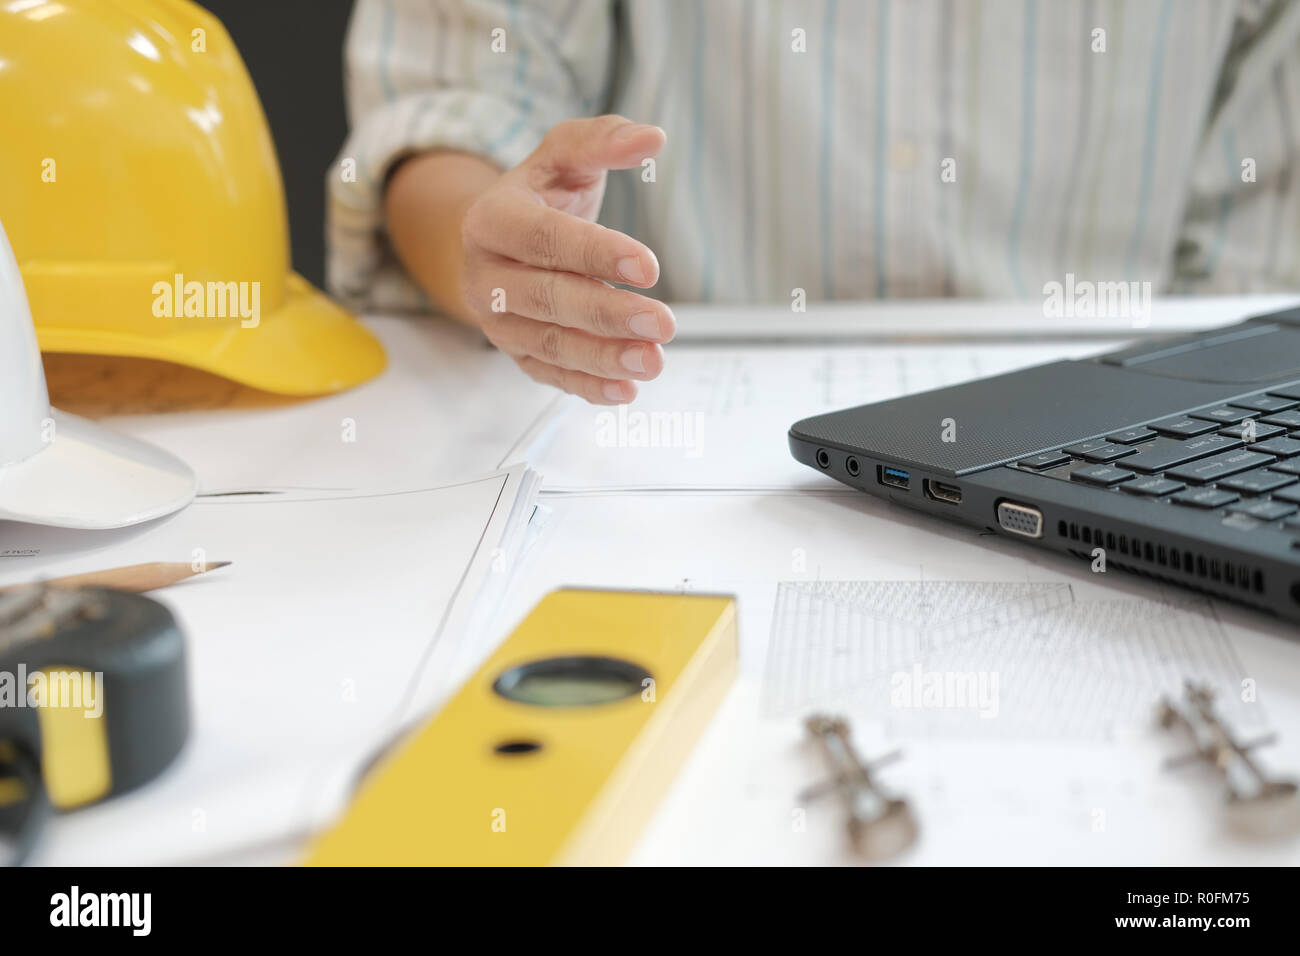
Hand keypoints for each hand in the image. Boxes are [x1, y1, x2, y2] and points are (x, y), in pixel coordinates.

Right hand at [459, 115, 672, 403]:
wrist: (497, 241)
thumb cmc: (540, 195)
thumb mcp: (563, 156)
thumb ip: (603, 140)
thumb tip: (652, 137)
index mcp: (491, 219)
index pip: (543, 238)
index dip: (596, 252)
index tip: (651, 267)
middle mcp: (484, 274)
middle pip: (547, 298)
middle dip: (608, 314)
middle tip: (664, 323)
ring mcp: (495, 320)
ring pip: (548, 344)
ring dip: (603, 357)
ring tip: (654, 360)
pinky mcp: (512, 352)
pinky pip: (548, 374)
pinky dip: (586, 386)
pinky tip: (625, 391)